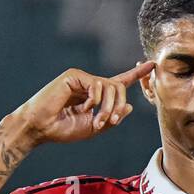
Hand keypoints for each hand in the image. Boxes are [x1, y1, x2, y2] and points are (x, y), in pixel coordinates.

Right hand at [15, 61, 154, 145]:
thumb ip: (113, 118)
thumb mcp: (93, 128)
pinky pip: (97, 85)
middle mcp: (90, 83)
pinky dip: (95, 100)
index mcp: (96, 95)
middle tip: (111, 121)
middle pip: (119, 87)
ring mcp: (82, 78)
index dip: (136, 73)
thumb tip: (130, 106)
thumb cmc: (62, 129)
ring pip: (110, 87)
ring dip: (108, 107)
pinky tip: (84, 107)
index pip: (119, 82)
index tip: (152, 64)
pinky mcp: (74, 75)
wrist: (41, 128)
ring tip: (97, 121)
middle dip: (119, 106)